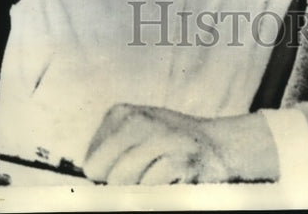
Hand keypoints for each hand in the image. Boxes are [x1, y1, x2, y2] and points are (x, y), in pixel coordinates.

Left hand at [83, 104, 234, 184]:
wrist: (220, 145)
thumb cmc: (169, 149)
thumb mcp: (135, 139)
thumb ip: (109, 157)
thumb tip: (87, 192)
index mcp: (120, 113)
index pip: (92, 165)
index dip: (109, 177)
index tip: (133, 167)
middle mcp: (138, 119)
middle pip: (108, 176)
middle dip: (125, 184)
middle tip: (150, 171)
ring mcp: (160, 137)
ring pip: (127, 184)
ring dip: (145, 189)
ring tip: (163, 173)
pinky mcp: (181, 158)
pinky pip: (152, 190)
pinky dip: (162, 192)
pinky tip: (177, 178)